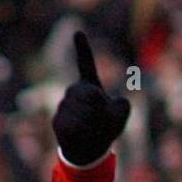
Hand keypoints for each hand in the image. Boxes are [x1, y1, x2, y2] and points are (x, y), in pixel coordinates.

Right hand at [52, 31, 130, 166]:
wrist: (89, 149)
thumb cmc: (106, 127)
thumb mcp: (120, 114)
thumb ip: (123, 104)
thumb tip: (106, 101)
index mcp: (90, 86)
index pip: (86, 64)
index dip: (82, 49)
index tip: (78, 32)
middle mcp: (74, 91)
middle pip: (92, 95)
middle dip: (101, 111)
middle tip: (101, 121)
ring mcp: (64, 104)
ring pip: (83, 111)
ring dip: (93, 124)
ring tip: (91, 131)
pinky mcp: (58, 119)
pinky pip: (74, 124)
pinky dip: (83, 132)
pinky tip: (81, 135)